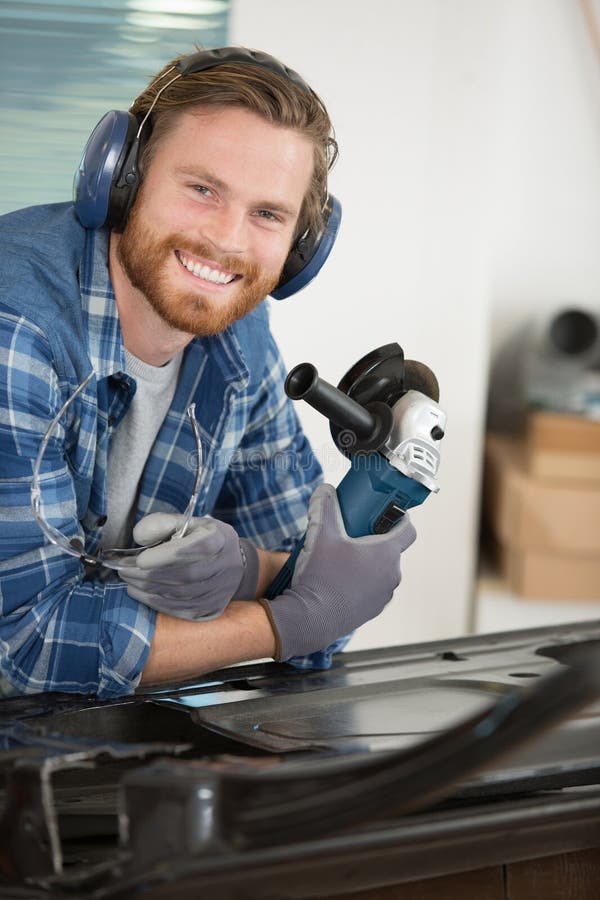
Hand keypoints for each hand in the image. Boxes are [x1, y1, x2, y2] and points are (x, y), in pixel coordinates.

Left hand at [121, 513, 258, 619]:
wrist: (236, 565)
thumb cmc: (206, 539)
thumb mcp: (190, 522)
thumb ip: (163, 523)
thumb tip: (139, 537)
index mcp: (219, 540)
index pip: (194, 550)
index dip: (165, 557)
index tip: (140, 559)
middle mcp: (223, 568)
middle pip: (184, 576)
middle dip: (149, 575)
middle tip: (124, 570)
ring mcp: (219, 591)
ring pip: (179, 595)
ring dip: (148, 589)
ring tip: (129, 580)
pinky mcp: (212, 608)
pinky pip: (181, 610)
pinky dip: (157, 603)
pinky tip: (141, 593)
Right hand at [260, 484, 415, 660]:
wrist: (311, 619)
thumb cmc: (321, 577)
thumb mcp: (320, 534)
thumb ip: (324, 507)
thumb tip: (326, 490)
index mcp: (386, 553)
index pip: (408, 530)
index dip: (400, 519)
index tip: (387, 515)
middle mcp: (392, 574)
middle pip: (391, 549)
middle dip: (374, 541)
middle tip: (352, 536)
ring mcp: (384, 594)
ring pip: (382, 570)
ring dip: (368, 563)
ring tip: (343, 560)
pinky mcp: (374, 610)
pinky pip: (374, 588)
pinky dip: (363, 582)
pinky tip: (340, 581)